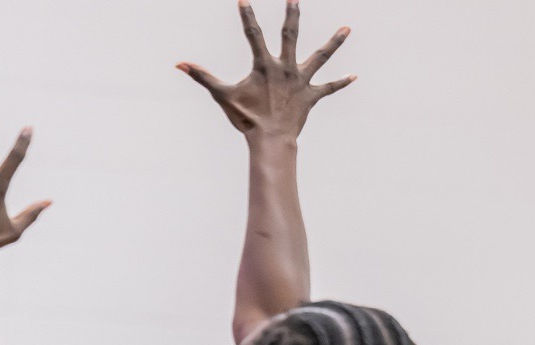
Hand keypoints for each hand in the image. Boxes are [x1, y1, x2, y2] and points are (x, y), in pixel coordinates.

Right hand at [178, 0, 354, 138]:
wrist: (270, 140)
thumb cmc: (246, 118)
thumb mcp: (222, 95)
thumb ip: (202, 76)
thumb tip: (180, 64)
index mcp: (264, 65)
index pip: (253, 34)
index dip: (247, 15)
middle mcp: (286, 67)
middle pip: (291, 34)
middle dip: (293, 13)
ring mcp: (301, 80)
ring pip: (321, 56)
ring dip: (335, 42)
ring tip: (347, 29)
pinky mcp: (312, 95)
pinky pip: (329, 88)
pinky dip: (341, 83)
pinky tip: (354, 76)